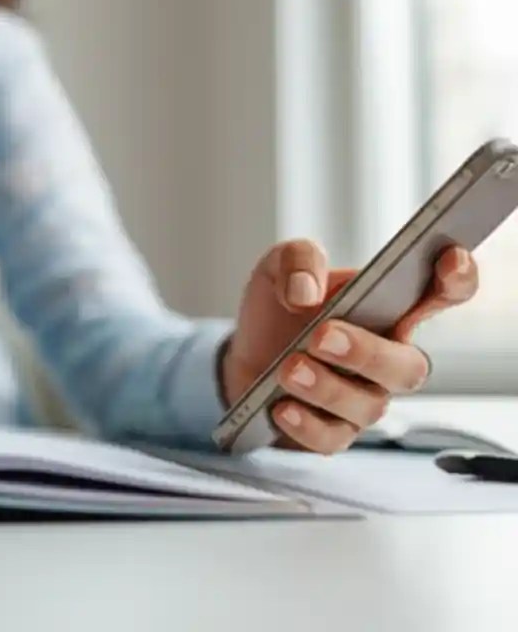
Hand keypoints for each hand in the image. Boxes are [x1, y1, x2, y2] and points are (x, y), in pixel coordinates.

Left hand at [221, 239, 478, 453]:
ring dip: (327, 387)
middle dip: (367, 353)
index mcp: (390, 309)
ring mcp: (363, 396)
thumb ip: (298, 260)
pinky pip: (333, 439)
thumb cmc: (278, 307)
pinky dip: (307, 425)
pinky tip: (282, 407)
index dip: (457, 280)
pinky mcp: (331, 430)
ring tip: (288, 367)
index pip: (444, 294)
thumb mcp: (279, 265)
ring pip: (370, 406)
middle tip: (321, 336)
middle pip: (408, 367)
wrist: (241, 351)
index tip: (448, 260)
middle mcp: (387, 357)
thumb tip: (305, 293)